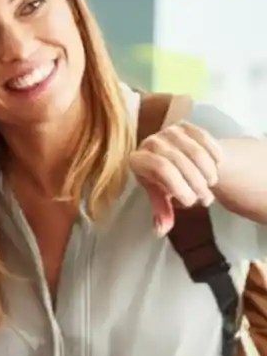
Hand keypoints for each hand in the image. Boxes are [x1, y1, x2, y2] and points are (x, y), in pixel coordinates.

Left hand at [129, 121, 223, 235]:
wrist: (173, 158)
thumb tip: (160, 231)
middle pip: (178, 161)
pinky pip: (204, 137)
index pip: (160, 169)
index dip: (178, 186)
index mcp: (137, 160)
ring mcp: (167, 131)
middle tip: (205, 199)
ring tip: (211, 185)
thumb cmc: (162, 181)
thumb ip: (161, 211)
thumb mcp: (160, 196)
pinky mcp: (185, 125)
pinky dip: (213, 153)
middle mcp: (150, 142)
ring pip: (194, 150)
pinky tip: (218, 166)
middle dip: (195, 183)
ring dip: (207, 170)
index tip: (190, 202)